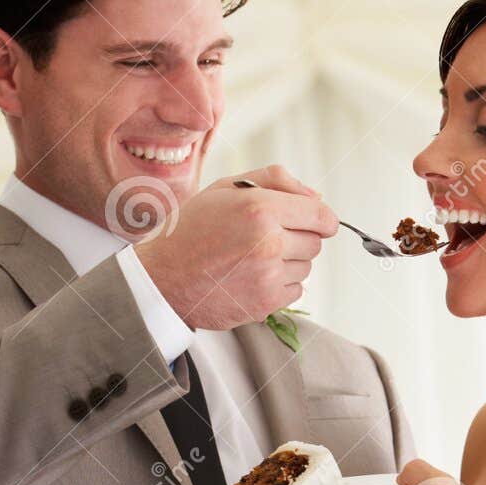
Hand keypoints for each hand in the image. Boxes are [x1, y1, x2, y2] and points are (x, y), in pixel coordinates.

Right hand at [134, 164, 337, 329]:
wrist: (163, 278)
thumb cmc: (192, 230)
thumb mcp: (226, 188)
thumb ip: (276, 181)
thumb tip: (317, 195)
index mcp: (260, 209)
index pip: (322, 215)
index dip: (322, 217)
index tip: (315, 220)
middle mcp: (268, 244)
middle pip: (315, 242)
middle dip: (298, 237)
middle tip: (266, 236)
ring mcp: (268, 277)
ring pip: (306, 267)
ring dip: (289, 261)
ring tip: (254, 257)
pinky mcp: (266, 304)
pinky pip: (296, 291)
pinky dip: (281, 284)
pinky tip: (253, 276)